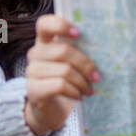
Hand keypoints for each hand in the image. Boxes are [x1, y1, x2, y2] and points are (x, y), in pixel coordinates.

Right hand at [24, 14, 99, 135]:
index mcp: (45, 42)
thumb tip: (104, 49)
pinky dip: (74, 91)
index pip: (44, 24)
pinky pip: (59, 85)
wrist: (50, 111)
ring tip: (89, 90)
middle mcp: (35, 54)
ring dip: (82, 82)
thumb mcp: (72, 65)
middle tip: (96, 77)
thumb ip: (79, 52)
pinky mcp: (33, 89)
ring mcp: (32, 71)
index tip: (78, 34)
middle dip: (85, 65)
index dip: (60, 25)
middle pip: (63, 51)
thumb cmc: (66, 82)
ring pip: (64, 71)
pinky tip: (79, 96)